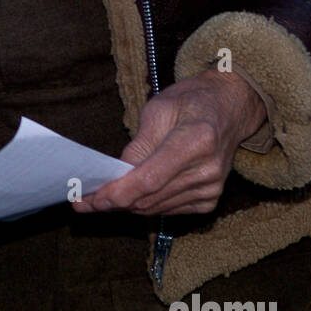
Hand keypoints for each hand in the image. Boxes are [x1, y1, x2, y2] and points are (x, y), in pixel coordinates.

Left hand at [71, 68, 266, 215]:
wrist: (228, 108)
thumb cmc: (190, 101)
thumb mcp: (158, 109)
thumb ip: (137, 145)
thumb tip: (116, 174)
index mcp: (196, 141)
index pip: (148, 180)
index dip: (116, 193)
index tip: (89, 200)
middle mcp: (207, 171)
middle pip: (150, 198)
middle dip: (113, 202)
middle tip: (81, 202)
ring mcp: (211, 189)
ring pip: (156, 208)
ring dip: (126, 206)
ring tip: (97, 201)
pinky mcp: (209, 200)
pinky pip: (168, 209)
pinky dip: (145, 204)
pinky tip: (127, 197)